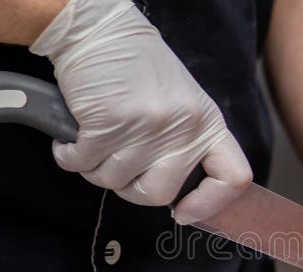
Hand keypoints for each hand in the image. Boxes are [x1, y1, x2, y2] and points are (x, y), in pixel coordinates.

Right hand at [30, 0, 251, 223]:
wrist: (99, 30)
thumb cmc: (137, 69)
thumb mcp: (181, 104)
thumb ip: (185, 144)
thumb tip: (175, 194)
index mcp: (208, 124)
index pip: (232, 178)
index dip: (210, 204)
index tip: (184, 212)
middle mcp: (184, 127)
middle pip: (159, 193)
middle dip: (130, 189)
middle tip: (119, 166)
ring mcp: (148, 126)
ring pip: (114, 181)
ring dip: (94, 167)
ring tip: (95, 139)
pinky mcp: (110, 123)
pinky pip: (83, 164)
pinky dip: (70, 155)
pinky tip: (73, 137)